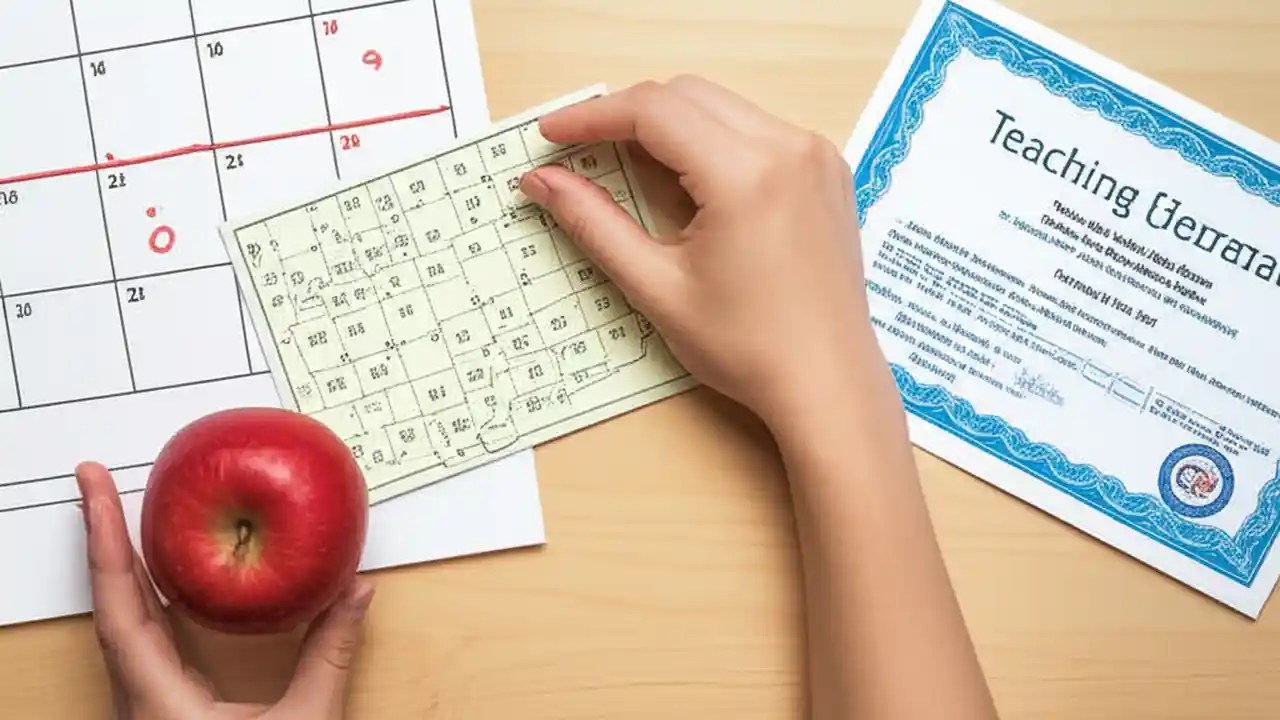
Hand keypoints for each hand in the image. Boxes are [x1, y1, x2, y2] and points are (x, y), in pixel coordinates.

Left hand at [74, 462, 373, 719]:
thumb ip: (329, 656)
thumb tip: (357, 588)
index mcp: (157, 699)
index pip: (118, 603)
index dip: (103, 539)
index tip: (92, 486)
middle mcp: (138, 696)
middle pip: (106, 601)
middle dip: (100, 534)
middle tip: (96, 477)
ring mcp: (145, 702)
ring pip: (117, 620)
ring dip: (118, 563)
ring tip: (121, 511)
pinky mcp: (160, 708)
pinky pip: (141, 637)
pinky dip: (145, 594)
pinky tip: (164, 575)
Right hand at [520, 76, 885, 431]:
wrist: (828, 384)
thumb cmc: (748, 348)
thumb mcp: (658, 287)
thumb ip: (595, 225)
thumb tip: (542, 182)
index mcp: (745, 174)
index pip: (653, 110)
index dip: (593, 116)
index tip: (552, 135)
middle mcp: (787, 148)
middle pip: (686, 95)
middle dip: (628, 115)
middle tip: (582, 151)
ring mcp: (815, 155)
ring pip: (722, 106)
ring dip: (671, 124)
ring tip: (630, 167)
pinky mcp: (826, 172)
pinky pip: (758, 129)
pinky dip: (713, 140)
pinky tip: (689, 181)